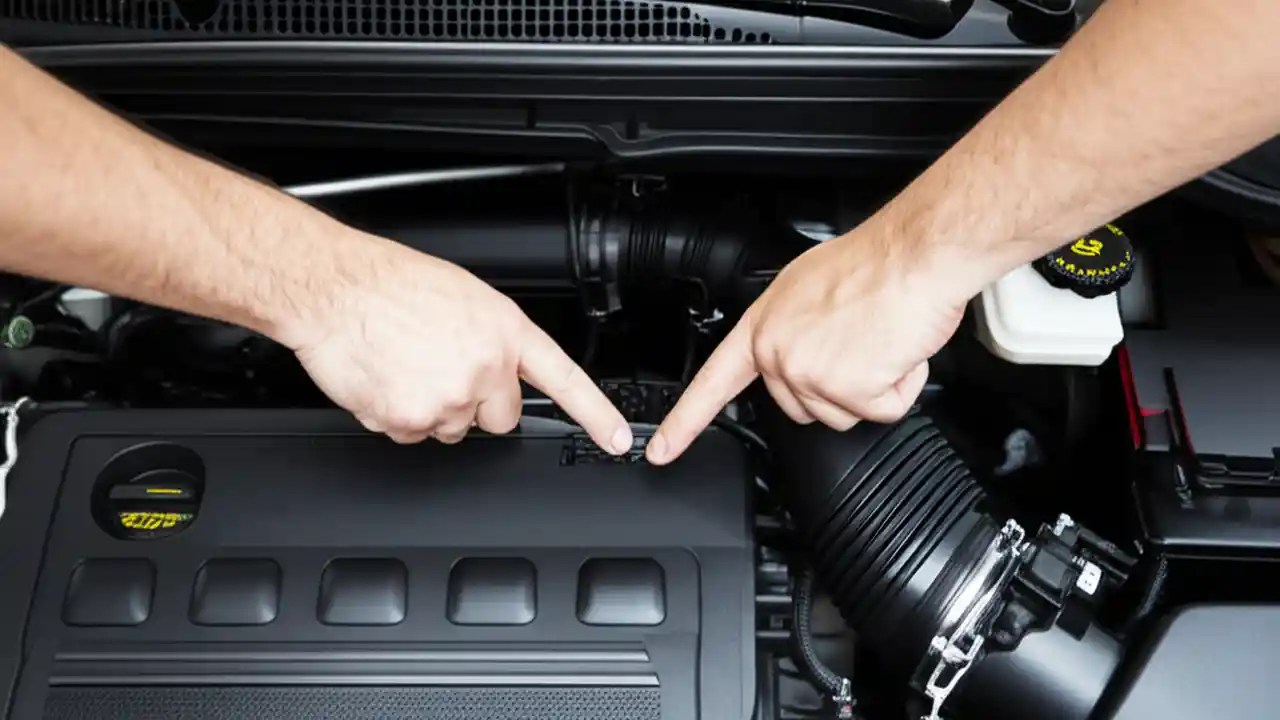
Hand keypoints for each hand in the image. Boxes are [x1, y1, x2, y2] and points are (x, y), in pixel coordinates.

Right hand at [283, 232, 631, 451]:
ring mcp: (450, 398)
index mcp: (504, 332)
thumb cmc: (391, 285)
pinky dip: (397, 416)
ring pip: (452, 428)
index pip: (563, 380)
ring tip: (406, 366)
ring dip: (432, 408)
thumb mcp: (463, 298)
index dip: (595, 414)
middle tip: (442, 370)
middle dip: (477, 404)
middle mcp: (485, 368)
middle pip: (500, 418)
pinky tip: (386, 380)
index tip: (618, 439)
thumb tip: (498, 367)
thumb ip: (492, 339)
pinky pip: (412, 435)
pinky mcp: (411, 419)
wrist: (336, 290)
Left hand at [646, 221, 971, 464]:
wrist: (916, 254)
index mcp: (763, 325)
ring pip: (844, 414)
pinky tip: (896, 350)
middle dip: (841, 385)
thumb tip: (804, 344)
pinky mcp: (847, 389)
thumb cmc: (877, 264)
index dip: (685, 422)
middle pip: (804, 407)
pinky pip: (881, 411)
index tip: (662, 450)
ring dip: (874, 385)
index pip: (713, 384)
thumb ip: (794, 326)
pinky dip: (899, 387)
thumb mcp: (811, 288)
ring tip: (880, 339)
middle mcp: (778, 351)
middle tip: (861, 338)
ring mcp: (808, 373)